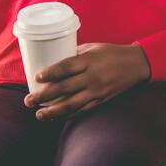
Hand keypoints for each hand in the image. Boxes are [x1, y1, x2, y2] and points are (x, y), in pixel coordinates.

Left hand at [25, 43, 151, 119]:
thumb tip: (52, 61)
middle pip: (64, 88)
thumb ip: (74, 56)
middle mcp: (92, 77)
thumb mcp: (92, 48)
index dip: (50, 73)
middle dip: (43, 96)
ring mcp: (97, 91)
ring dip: (53, 111)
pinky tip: (55, 117)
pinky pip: (82, 110)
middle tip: (28, 100)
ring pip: (71, 104)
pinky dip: (67, 115)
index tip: (36, 78)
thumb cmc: (111, 52)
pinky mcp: (101, 100)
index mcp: (89, 60)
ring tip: (38, 115)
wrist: (136, 65)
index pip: (66, 67)